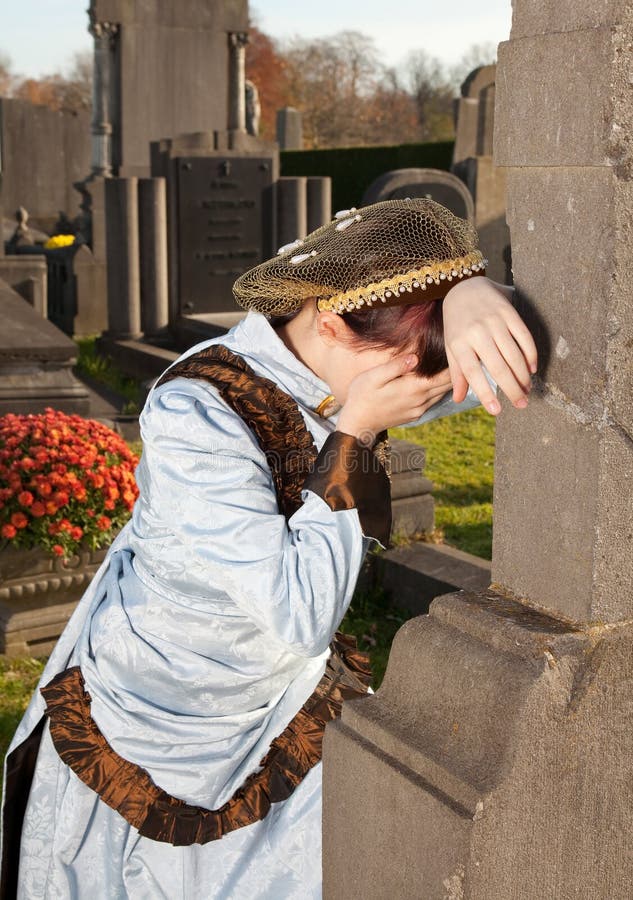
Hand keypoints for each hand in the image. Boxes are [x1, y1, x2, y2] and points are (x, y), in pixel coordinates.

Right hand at [337, 354, 452, 443]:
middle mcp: (421, 400)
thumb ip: (395, 367)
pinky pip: (433, 400)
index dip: (455, 363)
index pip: (444, 375)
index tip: (461, 349)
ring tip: (457, 365)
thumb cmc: (361, 395)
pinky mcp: (415, 414)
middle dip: (457, 371)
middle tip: (464, 354)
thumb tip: (415, 357)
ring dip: (450, 381)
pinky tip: (439, 381)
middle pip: (448, 384)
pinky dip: (439, 390)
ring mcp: (419, 409)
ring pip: (443, 393)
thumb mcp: (373, 377)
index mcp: (413, 388)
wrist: (357, 423)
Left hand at [443, 277, 537, 414]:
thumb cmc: (457, 324)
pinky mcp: (509, 312)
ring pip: (514, 354)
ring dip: (522, 375)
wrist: (465, 288)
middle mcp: (477, 332)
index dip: (485, 393)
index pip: (473, 373)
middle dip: (511, 389)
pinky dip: (530, 355)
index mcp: (459, 343)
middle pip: (498, 367)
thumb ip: (457, 373)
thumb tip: (458, 399)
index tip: (496, 411)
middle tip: (521, 405)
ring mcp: (494, 321)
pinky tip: (531, 369)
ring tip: (526, 390)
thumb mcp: (452, 347)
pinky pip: (524, 337)